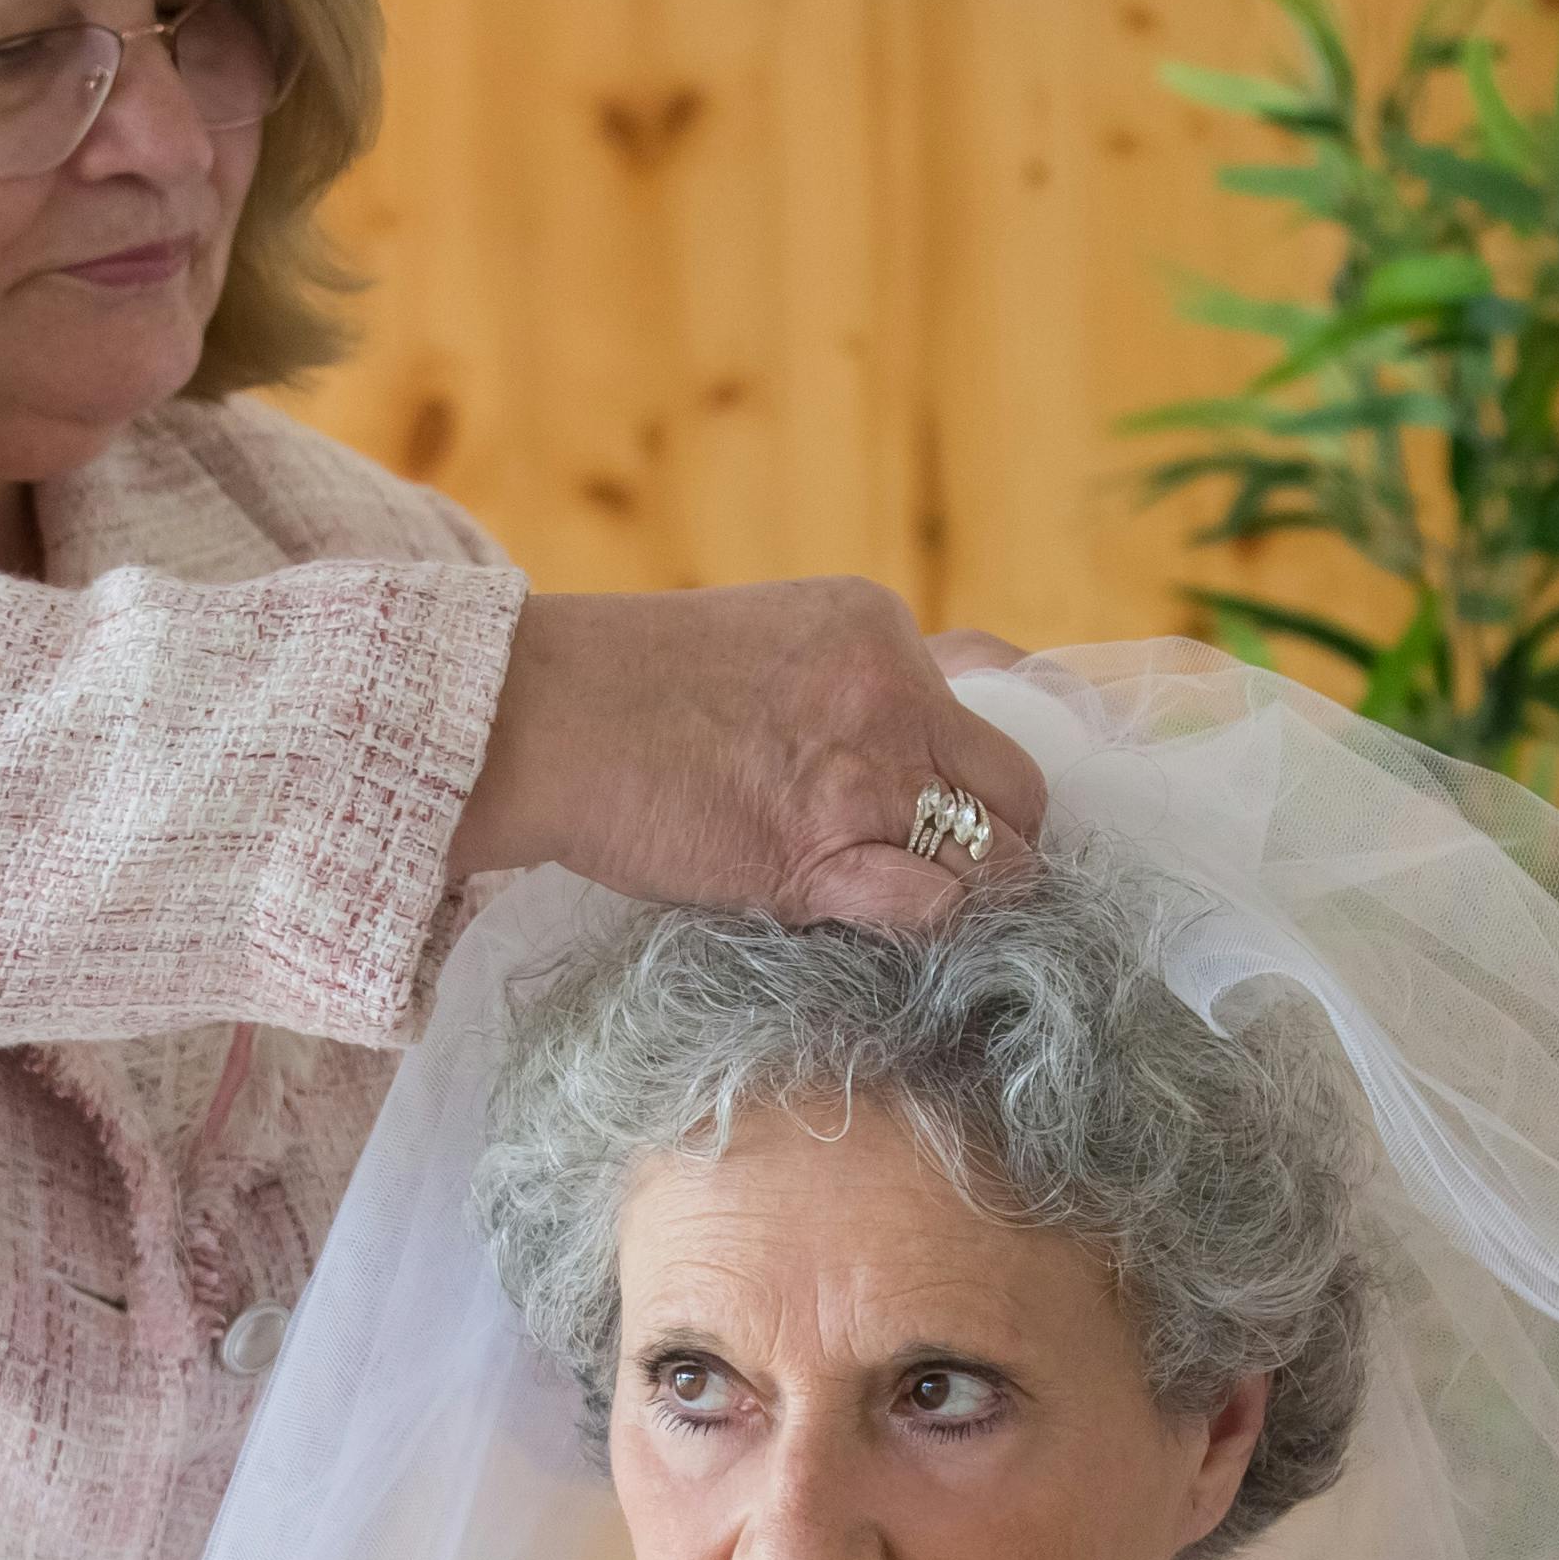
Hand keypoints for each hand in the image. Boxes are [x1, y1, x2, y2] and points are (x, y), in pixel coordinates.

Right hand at [452, 580, 1050, 932]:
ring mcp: (860, 776)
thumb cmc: (630, 692)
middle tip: (967, 876)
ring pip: (996, 860)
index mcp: (878, 630)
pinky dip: (930, 929)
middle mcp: (889, 693)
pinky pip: (933, 906)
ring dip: (973, 901)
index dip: (992, 778)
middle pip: (1021, 789)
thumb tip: (903, 756)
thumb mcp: (768, 644)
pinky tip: (888, 928)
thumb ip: (847, 688)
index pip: (1003, 706)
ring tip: (926, 915)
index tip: (978, 812)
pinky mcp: (817, 856)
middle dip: (1009, 842)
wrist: (537, 717)